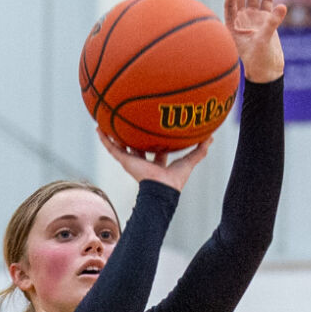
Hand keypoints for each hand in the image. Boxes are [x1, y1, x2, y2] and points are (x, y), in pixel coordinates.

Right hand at [97, 132, 213, 191]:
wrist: (162, 188)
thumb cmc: (175, 179)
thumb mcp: (190, 160)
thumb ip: (200, 150)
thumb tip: (211, 137)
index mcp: (157, 164)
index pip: (155, 152)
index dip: (155, 142)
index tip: (153, 131)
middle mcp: (143, 162)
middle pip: (136, 148)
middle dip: (133, 138)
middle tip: (130, 125)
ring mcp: (132, 161)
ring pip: (120, 146)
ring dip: (113, 136)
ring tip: (106, 123)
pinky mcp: (124, 161)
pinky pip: (111, 147)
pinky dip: (104, 138)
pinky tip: (98, 128)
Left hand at [226, 0, 286, 82]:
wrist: (267, 72)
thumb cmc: (258, 62)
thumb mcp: (262, 43)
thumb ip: (271, 24)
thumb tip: (282, 7)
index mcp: (232, 27)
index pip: (229, 5)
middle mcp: (241, 21)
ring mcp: (253, 20)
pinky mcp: (265, 21)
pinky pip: (265, 3)